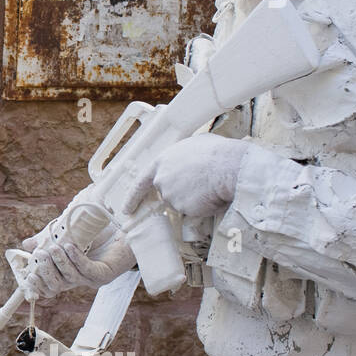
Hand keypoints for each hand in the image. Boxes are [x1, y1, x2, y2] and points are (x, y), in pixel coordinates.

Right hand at [21, 221, 135, 299]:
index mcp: (67, 274)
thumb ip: (46, 240)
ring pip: (71, 277)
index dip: (38, 285)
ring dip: (61, 262)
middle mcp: (79, 280)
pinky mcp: (105, 274)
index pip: (49, 287)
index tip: (27, 275)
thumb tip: (26, 245)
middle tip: (40, 254)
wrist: (122, 227)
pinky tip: (70, 246)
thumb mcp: (64, 234)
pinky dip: (77, 259)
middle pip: (57, 285)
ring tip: (55, 247)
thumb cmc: (94, 232)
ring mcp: (92, 279)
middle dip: (46, 271)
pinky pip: (88, 270)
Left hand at [123, 133, 250, 218]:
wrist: (228, 166)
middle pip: (167, 192)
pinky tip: (211, 194)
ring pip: (181, 202)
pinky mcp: (183, 207)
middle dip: (181, 192)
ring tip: (210, 184)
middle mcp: (161, 180)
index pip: (141, 183)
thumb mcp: (194, 145)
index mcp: (161, 162)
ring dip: (193, 198)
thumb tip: (189, 157)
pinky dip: (202, 206)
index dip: (134, 197)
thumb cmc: (216, 152)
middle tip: (198, 185)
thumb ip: (183, 156)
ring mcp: (171, 195)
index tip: (127, 209)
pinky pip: (193, 211)